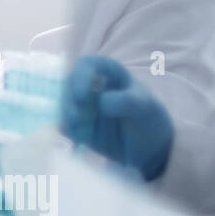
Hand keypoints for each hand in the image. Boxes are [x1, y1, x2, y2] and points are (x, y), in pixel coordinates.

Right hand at [60, 55, 174, 180]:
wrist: (150, 150)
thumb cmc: (149, 120)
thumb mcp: (145, 107)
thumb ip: (127, 101)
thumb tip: (102, 102)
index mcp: (108, 73)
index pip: (87, 65)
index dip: (80, 76)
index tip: (81, 96)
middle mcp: (90, 86)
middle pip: (69, 86)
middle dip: (69, 101)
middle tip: (76, 119)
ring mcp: (82, 106)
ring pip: (64, 106)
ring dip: (68, 118)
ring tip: (80, 134)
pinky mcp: (77, 126)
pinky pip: (65, 125)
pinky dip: (68, 131)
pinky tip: (79, 141)